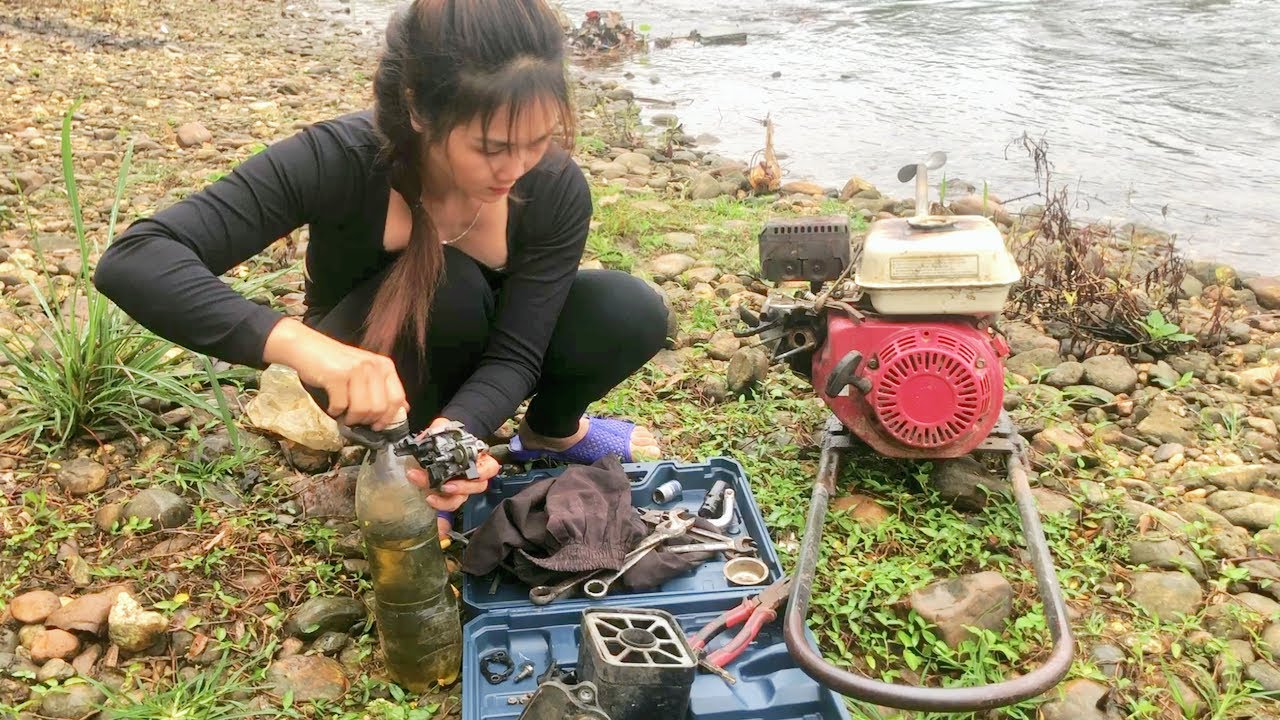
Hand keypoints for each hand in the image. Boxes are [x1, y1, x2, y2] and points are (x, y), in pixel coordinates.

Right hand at [264, 319, 408, 430]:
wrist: (306, 346)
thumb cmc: (335, 362)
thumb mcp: (365, 372)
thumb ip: (383, 389)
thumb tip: (404, 409)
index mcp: (385, 365)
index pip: (397, 398)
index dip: (389, 417)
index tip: (377, 426)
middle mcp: (373, 366)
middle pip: (379, 408)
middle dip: (367, 420)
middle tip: (355, 420)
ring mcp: (356, 370)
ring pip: (362, 410)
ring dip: (351, 418)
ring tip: (343, 414)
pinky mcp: (337, 375)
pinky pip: (341, 406)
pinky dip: (335, 412)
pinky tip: (332, 406)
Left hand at [407, 416, 499, 513]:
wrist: (437, 445)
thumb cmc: (447, 437)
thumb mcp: (443, 428)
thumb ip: (438, 429)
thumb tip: (427, 437)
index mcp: (479, 458)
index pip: (490, 468)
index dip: (483, 473)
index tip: (471, 472)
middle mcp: (474, 475)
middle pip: (476, 487)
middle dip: (460, 488)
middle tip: (445, 486)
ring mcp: (461, 487)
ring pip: (461, 498)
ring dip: (446, 500)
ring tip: (431, 496)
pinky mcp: (448, 494)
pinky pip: (448, 503)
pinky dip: (439, 503)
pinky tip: (428, 498)